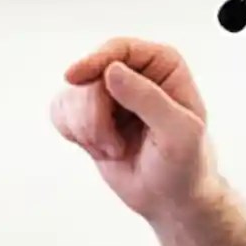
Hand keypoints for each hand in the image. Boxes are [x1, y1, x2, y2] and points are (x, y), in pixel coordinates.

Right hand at [50, 37, 223, 222]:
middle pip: (88, 74)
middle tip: (113, 145)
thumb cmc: (185, 163)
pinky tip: (99, 148)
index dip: (94, 61)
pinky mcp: (88, 114)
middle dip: (94, 115)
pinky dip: (73, 133)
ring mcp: (108, 93)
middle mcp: (133, 72)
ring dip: (85, 129)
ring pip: (70, 94)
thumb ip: (147, 98)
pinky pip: (60, 111)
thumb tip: (112, 71)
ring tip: (112, 149)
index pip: (119, 48)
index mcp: (162, 65)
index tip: (73, 77)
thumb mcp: (178, 132)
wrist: (170, 197)